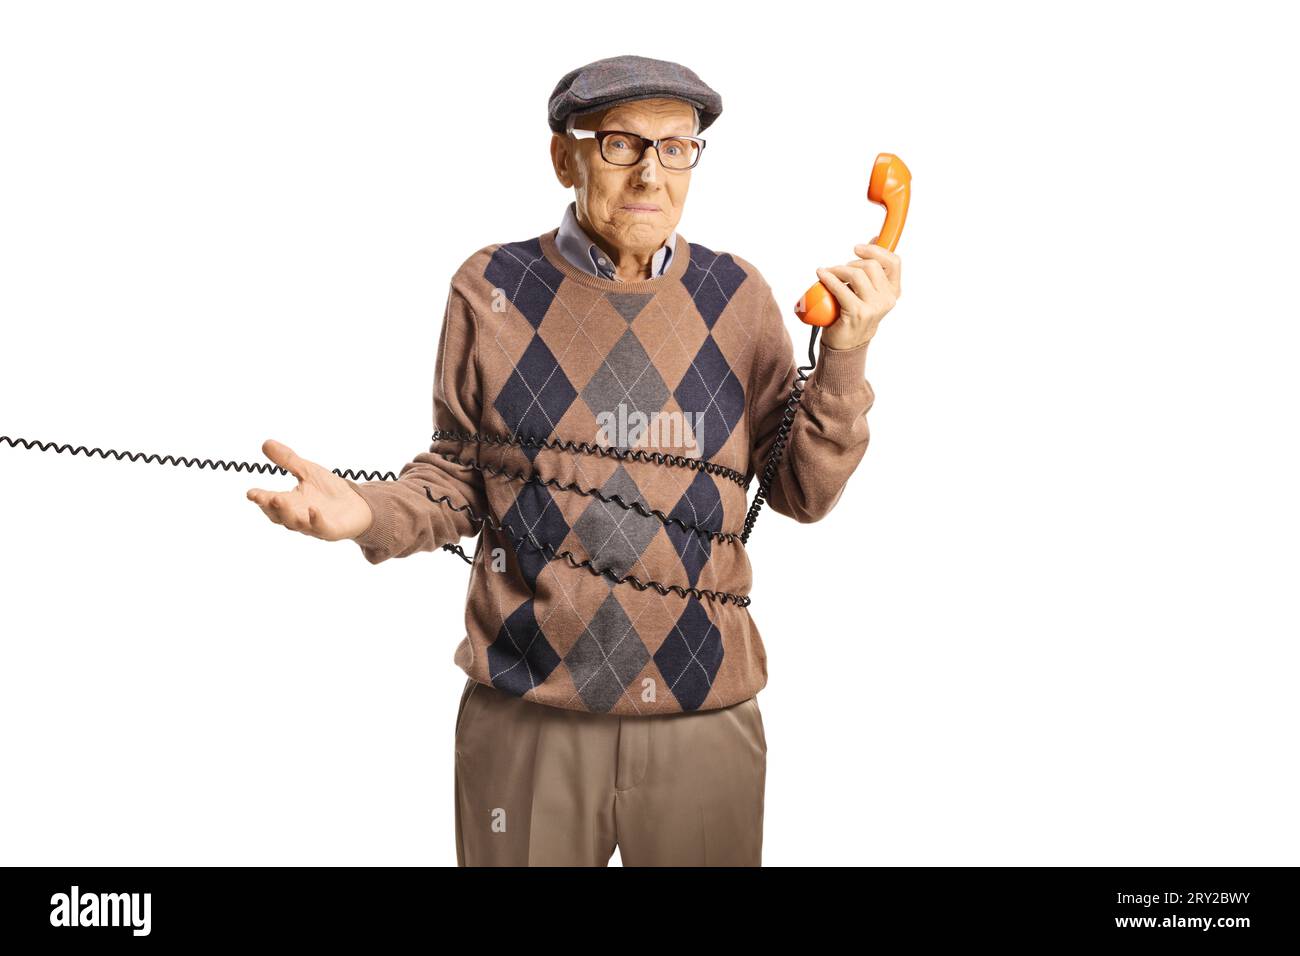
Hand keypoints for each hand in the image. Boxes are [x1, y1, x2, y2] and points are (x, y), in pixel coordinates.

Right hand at [246, 439, 373, 541]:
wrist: (357, 505)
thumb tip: (266, 444)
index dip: (260, 499)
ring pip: (296, 523)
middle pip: (279, 515)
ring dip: (287, 513)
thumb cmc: (330, 490)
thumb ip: (288, 460)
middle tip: (262, 497)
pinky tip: (312, 510)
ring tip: (279, 499)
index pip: (270, 502)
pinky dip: (315, 520)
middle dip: (270, 506)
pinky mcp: (330, 530)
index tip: (250, 493)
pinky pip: (321, 527)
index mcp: (290, 503)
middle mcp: (298, 516)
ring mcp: (313, 525)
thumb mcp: (308, 471)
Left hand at [815, 242, 901, 349]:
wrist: (847, 345)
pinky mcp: (857, 312)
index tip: (859, 247)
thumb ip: (871, 271)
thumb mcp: (867, 291)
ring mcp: (874, 307)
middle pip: (871, 265)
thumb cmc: (854, 314)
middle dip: (851, 262)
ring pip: (856, 274)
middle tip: (837, 269)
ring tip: (828, 273)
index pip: (894, 262)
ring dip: (838, 270)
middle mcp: (887, 300)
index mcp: (893, 292)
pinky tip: (821, 275)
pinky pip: (841, 288)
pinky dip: (829, 278)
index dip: (877, 249)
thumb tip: (874, 240)